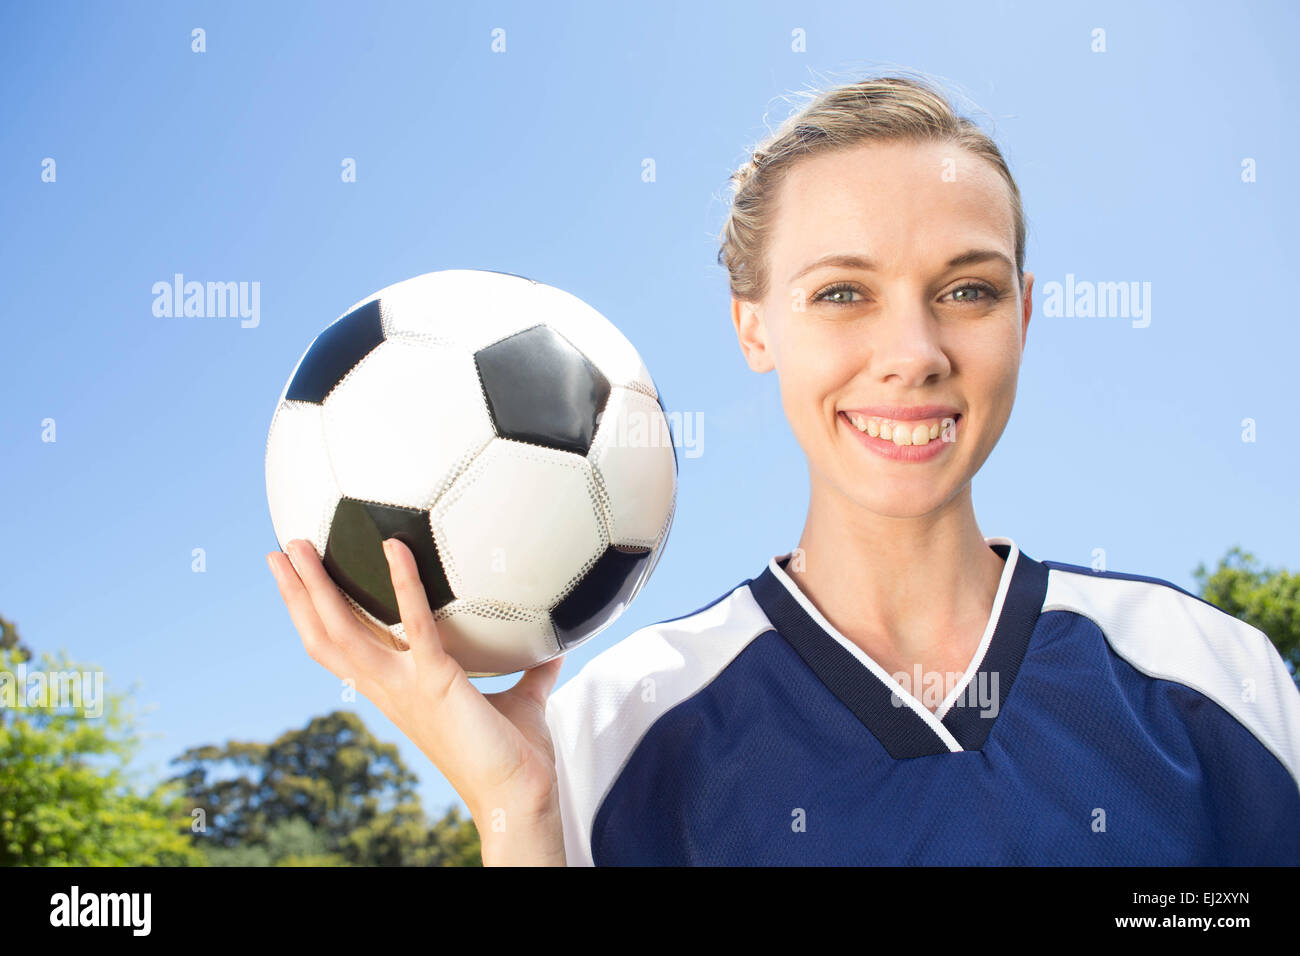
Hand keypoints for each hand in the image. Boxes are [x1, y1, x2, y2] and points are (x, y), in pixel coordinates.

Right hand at [266, 537, 566, 864]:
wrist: (518, 795)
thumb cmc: (515, 756)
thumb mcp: (520, 701)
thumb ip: (529, 671)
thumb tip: (554, 648)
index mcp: (399, 691)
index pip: (344, 648)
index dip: (316, 617)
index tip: (300, 581)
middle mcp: (390, 689)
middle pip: (325, 637)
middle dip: (299, 593)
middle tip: (283, 550)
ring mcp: (406, 687)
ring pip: (342, 632)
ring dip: (317, 587)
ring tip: (300, 546)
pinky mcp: (435, 682)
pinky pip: (415, 623)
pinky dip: (404, 583)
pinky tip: (396, 548)